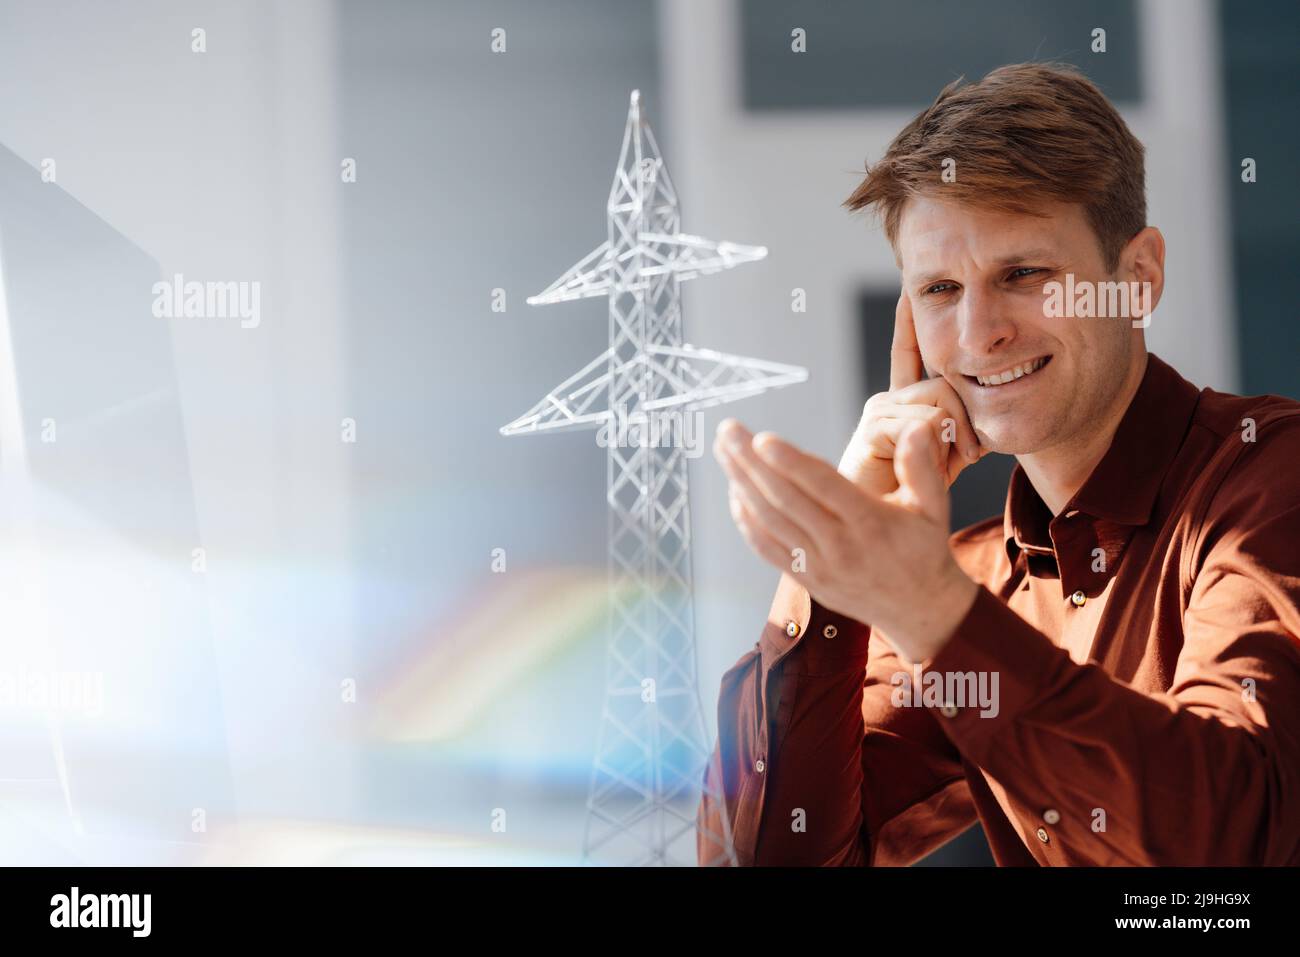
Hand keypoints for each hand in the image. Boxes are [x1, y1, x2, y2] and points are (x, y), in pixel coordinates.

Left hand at [714, 416, 977, 663]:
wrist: (919, 610)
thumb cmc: (924, 549)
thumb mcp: (934, 507)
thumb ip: (922, 465)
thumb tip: (918, 426)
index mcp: (870, 522)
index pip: (822, 487)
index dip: (789, 462)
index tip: (762, 438)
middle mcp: (839, 545)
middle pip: (785, 499)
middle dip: (750, 462)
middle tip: (728, 431)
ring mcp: (818, 565)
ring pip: (769, 521)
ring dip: (741, 484)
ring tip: (723, 451)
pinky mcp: (806, 578)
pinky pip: (767, 548)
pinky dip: (746, 520)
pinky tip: (734, 492)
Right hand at [838, 291, 984, 496]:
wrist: (884, 534)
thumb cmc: (912, 502)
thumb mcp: (946, 462)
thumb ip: (961, 435)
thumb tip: (985, 426)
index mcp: (903, 405)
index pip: (908, 354)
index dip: (908, 323)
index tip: (906, 291)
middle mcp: (887, 402)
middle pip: (944, 383)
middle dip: (968, 418)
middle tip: (972, 456)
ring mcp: (879, 412)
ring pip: (939, 401)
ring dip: (956, 436)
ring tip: (953, 468)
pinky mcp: (873, 427)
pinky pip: (922, 421)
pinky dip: (937, 444)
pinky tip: (928, 463)